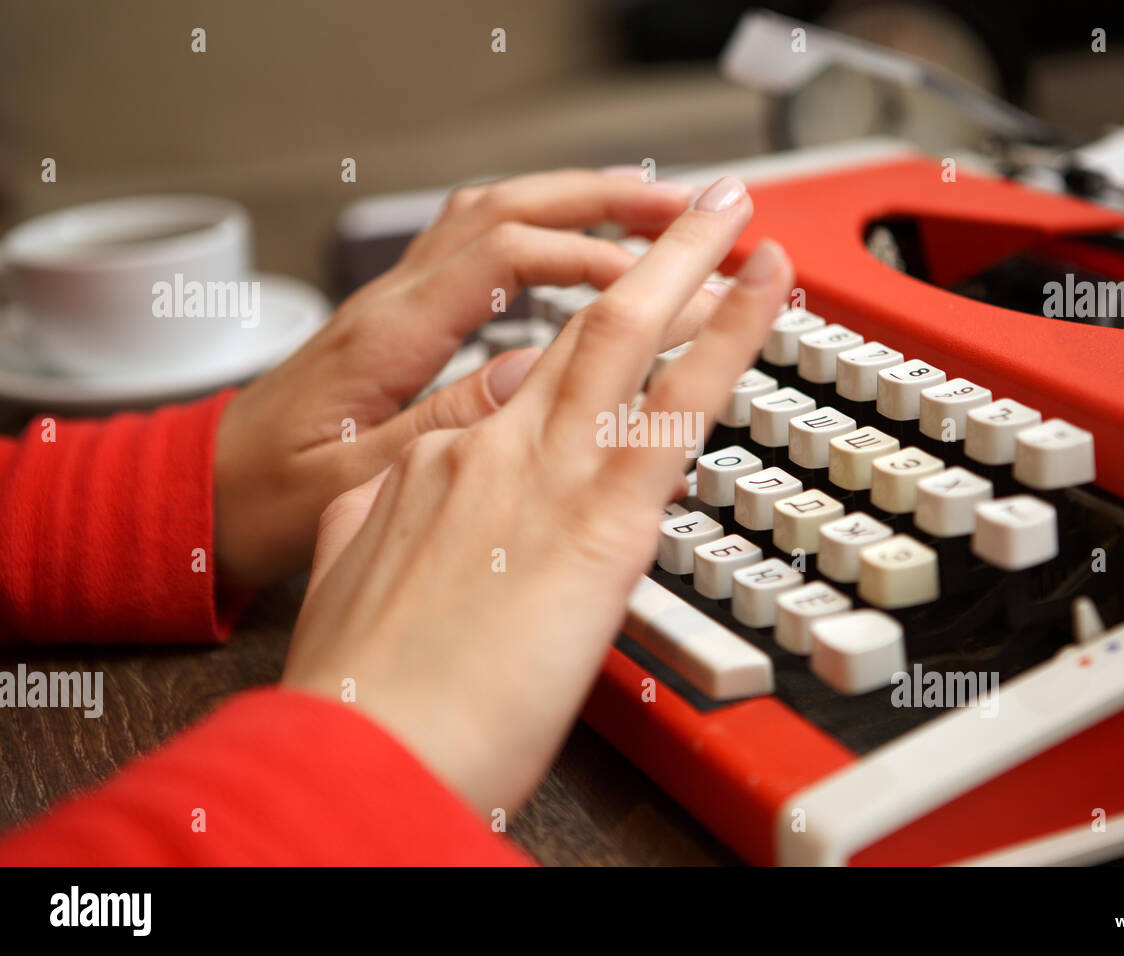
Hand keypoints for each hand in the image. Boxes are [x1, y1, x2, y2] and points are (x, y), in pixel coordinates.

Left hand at [213, 169, 703, 588]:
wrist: (201, 493)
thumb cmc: (264, 496)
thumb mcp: (350, 477)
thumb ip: (439, 426)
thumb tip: (529, 377)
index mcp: (386, 336)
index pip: (506, 257)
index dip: (592, 256)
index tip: (664, 273)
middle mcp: (392, 303)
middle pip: (505, 210)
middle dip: (600, 198)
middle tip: (680, 206)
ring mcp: (394, 306)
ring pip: (492, 218)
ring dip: (573, 205)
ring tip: (648, 216)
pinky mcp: (397, 323)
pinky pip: (479, 251)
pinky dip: (540, 237)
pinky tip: (577, 262)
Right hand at [281, 176, 793, 813]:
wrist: (358, 752)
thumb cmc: (362, 693)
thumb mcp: (345, 584)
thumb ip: (377, 527)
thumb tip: (399, 502)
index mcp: (433, 466)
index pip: (526, 389)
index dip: (586, 350)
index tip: (625, 328)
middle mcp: (489, 447)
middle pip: (582, 329)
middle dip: (648, 258)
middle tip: (698, 209)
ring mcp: (543, 469)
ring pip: (627, 335)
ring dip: (688, 262)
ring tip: (733, 212)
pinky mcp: (601, 517)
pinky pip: (680, 399)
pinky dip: (731, 332)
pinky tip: (767, 288)